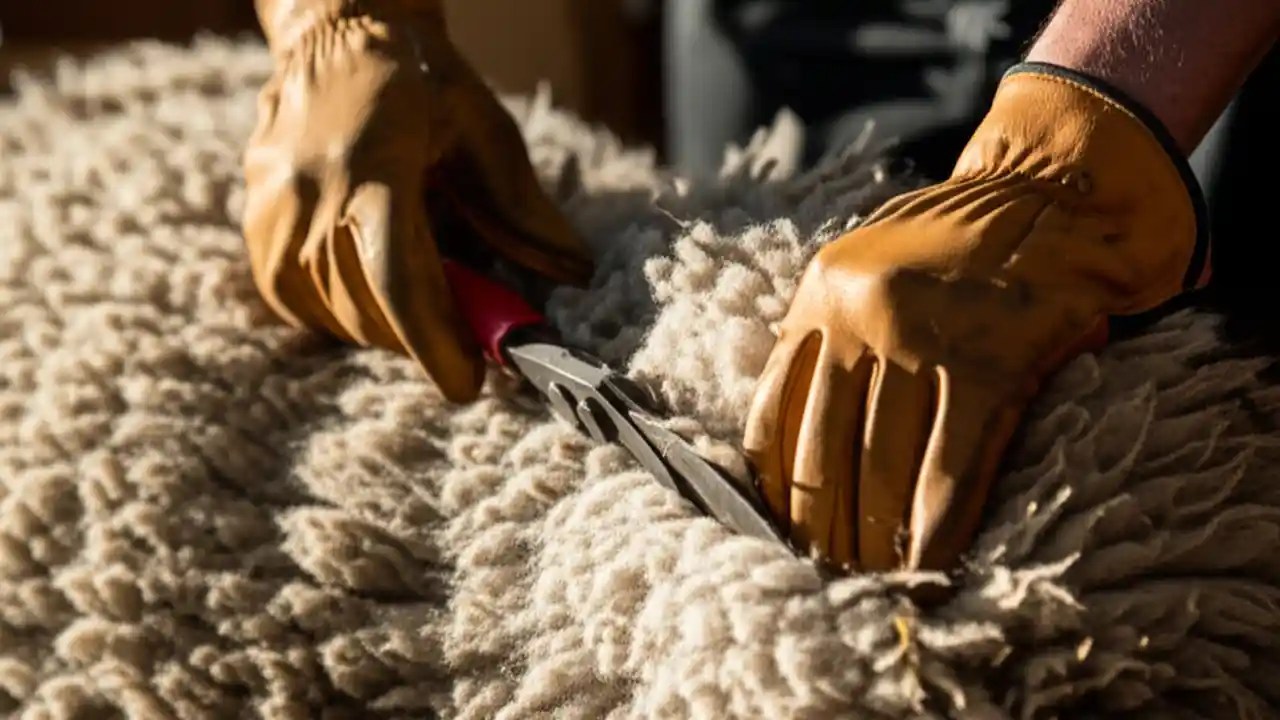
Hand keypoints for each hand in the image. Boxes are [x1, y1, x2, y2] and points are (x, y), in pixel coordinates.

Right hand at [242, 0, 591, 401]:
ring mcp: (271, 208)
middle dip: (424, 338)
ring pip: (331, 313)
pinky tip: (371, 291)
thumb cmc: (420, 81)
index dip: (436, 345)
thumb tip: (572, 272)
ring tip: (423, 299)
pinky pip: (293, 300)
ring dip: (386, 327)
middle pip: (369, 307)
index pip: (399, 280)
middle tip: (467, 337)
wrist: (336, 34)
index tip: (469, 384)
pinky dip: (339, 313)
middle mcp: (310, 191)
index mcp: (373, 164)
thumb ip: (521, 208)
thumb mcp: (485, 129)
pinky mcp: (254, 222)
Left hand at [744, 64, 1210, 573]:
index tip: (781, 534)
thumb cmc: (957, 243)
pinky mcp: (990, 361)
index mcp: (820, 292)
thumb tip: (790, 438)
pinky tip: (929, 563)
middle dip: (825, 526)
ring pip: (882, 465)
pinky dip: (937, 525)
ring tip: (875, 581)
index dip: (776, 487)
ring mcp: (925, 336)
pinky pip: (950, 465)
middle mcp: (860, 313)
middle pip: (825, 451)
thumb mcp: (866, 267)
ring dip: (877, 537)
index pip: (775, 413)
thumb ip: (826, 333)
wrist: (1056, 189)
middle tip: (829, 573)